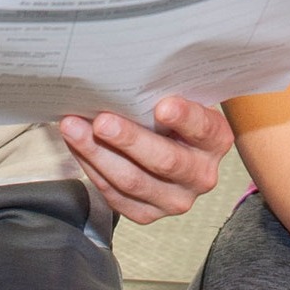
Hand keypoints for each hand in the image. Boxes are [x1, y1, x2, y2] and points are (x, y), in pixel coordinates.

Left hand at [59, 96, 231, 222]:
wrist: (168, 147)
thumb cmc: (168, 114)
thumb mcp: (178, 97)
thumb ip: (163, 91)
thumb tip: (127, 76)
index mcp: (215, 140)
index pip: (203, 129)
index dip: (184, 117)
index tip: (163, 106)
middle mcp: (201, 175)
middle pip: (165, 160)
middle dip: (129, 139)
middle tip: (101, 121)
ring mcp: (175, 200)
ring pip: (132, 181)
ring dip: (98, 154)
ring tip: (74, 129)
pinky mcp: (147, 214)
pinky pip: (115, 195)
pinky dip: (92, 168)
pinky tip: (77, 146)